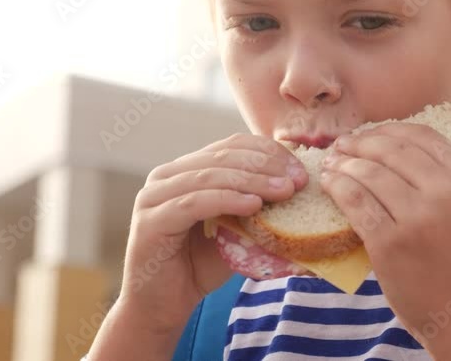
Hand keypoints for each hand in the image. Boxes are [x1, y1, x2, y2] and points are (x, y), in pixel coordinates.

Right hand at [89, 134, 306, 359]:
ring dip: (253, 181)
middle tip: (298, 181)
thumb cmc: (201, 266)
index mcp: (188, 169)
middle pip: (224, 156)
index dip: (269, 152)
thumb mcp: (236, 229)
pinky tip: (253, 206)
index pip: (233, 146)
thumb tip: (298, 188)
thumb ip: (255, 205)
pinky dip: (227, 200)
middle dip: (266, 166)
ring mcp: (154, 195)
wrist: (164, 306)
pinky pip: (194, 202)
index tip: (300, 171)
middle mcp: (167, 175)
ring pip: (211, 176)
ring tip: (284, 192)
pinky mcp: (150, 220)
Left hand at [319, 123, 450, 355]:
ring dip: (343, 164)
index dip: (388, 129)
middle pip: (390, 149)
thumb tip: (392, 151)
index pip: (421, 135)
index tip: (369, 134)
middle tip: (342, 145)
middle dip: (360, 143)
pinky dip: (337, 188)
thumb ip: (441, 181)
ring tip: (331, 165)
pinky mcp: (389, 242)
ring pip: (368, 173)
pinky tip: (330, 185)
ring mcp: (415, 217)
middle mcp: (442, 192)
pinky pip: (355, 202)